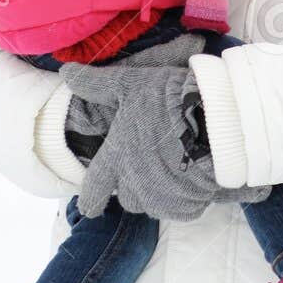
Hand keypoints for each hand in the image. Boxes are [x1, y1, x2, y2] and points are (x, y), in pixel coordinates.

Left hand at [59, 48, 270, 220]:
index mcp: (117, 156)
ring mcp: (162, 196)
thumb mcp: (131, 84)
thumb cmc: (169, 99)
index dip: (90, 199)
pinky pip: (183, 209)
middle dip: (135, 187)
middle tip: (151, 169)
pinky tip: (195, 181)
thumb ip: (97, 85)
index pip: (94, 187)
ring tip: (176, 172)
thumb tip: (65, 73)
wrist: (216, 118)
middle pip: (127, 198)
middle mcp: (135, 182)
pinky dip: (187, 199)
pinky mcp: (188, 204)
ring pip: (154, 204)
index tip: (88, 208)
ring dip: (161, 193)